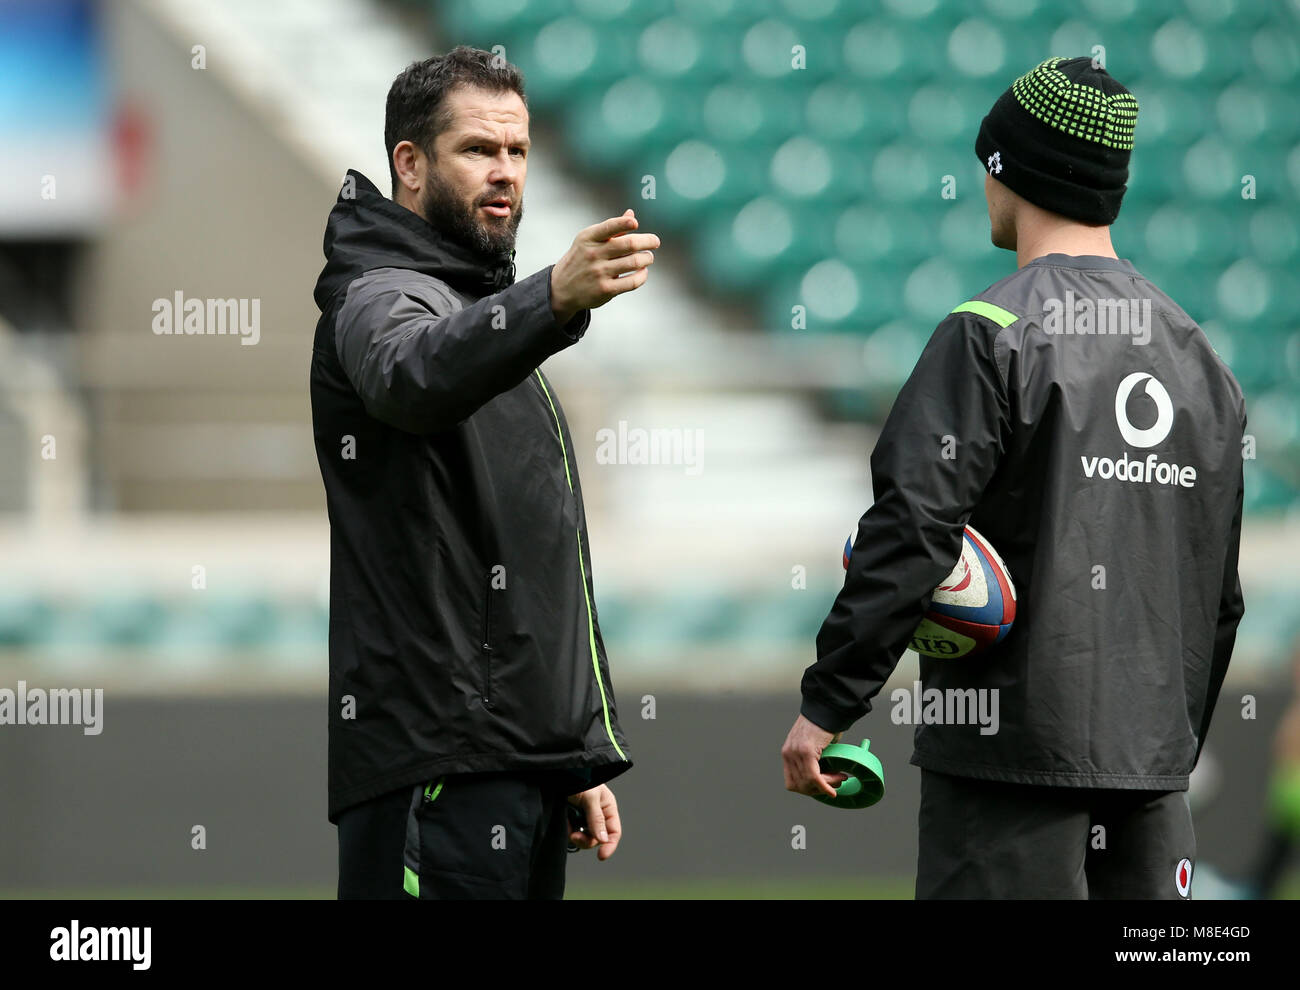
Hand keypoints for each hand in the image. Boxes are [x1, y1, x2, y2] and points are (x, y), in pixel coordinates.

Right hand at [550, 209, 658, 324]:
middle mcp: (593, 254)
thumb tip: (631, 215)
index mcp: (589, 238)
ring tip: (648, 257)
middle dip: (648, 241)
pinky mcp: (605, 290)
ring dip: (647, 258)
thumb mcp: (589, 241)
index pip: (609, 227)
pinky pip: (632, 281)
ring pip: (634, 263)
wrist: (561, 288)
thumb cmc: (580, 259)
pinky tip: (643, 271)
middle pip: (629, 244)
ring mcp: (599, 273)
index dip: (624, 223)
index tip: (636, 224)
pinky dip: (642, 275)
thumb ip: (611, 230)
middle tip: (655, 242)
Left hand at [566, 784, 620, 860]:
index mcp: (607, 807)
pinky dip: (568, 831)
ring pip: (584, 838)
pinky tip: (564, 822)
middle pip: (597, 838)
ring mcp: (583, 818)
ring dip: (576, 837)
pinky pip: (572, 833)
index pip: (614, 831)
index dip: (610, 845)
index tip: (601, 856)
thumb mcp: (590, 797)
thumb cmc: (578, 778)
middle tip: (574, 836)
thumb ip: (596, 819)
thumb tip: (603, 840)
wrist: (557, 773)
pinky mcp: (570, 819)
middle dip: (587, 840)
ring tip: (568, 828)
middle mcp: (597, 814)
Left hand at [782, 714, 848, 798]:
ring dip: (826, 785)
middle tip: (835, 783)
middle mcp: (788, 754)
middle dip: (818, 790)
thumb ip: (813, 759)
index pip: (792, 783)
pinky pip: (814, 777)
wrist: (827, 707)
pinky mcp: (806, 751)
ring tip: (840, 777)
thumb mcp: (813, 744)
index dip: (808, 789)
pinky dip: (825, 786)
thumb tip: (825, 776)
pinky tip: (833, 791)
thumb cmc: (824, 724)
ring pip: (808, 783)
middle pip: (799, 786)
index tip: (822, 788)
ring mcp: (795, 753)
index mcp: (788, 752)